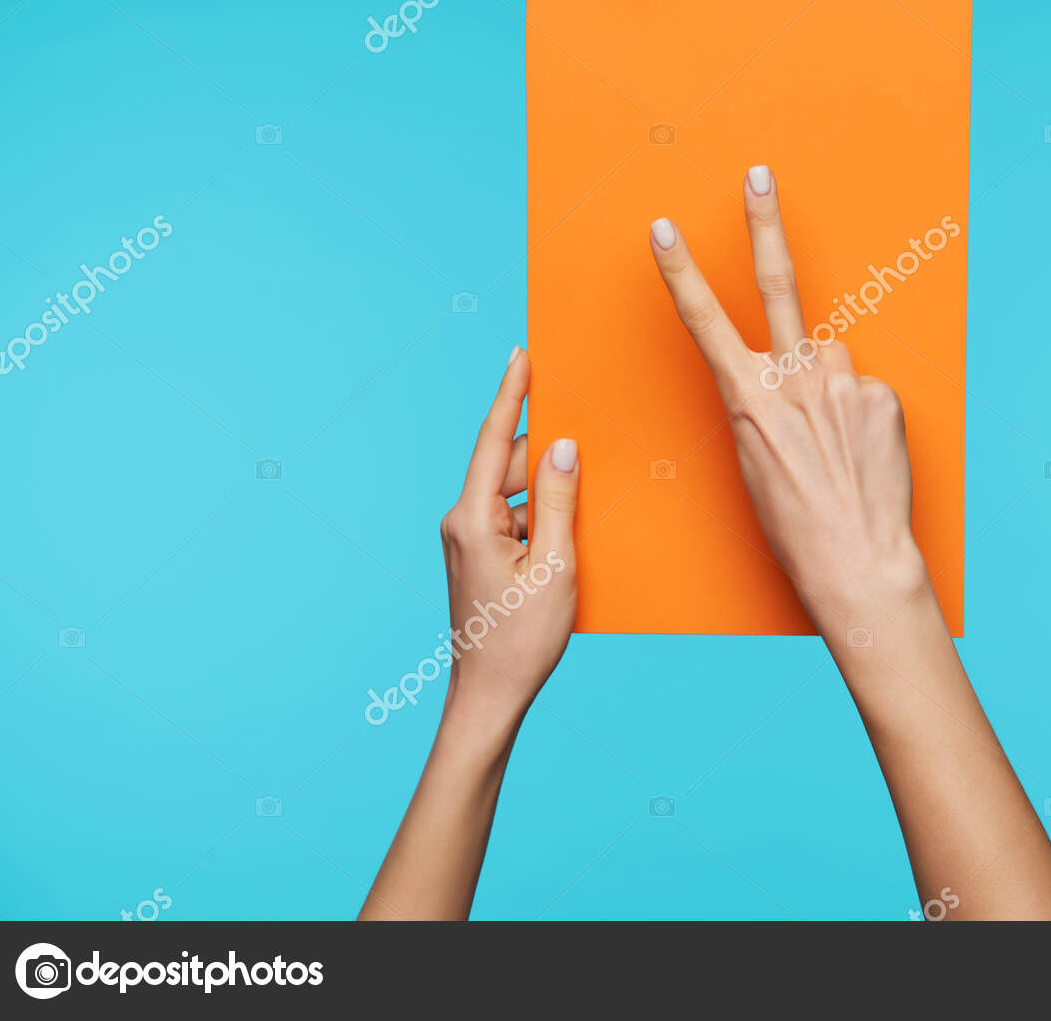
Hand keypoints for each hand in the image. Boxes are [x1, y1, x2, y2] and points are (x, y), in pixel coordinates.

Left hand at [438, 348, 579, 730]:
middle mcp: (461, 522)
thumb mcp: (555, 565)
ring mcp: (466, 541)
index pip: (492, 439)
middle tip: (589, 455)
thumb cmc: (521, 639)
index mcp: (472, 518)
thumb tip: (563, 447)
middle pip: (508, 467)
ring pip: (513, 495)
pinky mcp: (477, 557)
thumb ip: (558, 500)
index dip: (510, 394)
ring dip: (547, 497)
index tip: (520, 354)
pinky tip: (567, 543)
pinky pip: (512, 520)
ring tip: (580, 520)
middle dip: (547, 460)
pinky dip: (540, 521)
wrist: (490, 696)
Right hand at [646, 165, 930, 644]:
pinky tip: (859, 454)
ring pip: (830, 359)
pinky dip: (860, 415)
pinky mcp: (883, 397)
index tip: (664, 228)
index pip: (706, 321)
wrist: (857, 561)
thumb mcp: (755, 461)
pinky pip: (864, 392)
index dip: (680, 272)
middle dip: (764, 224)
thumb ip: (771, 402)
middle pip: (778, 284)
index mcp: (750, 399)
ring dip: (827, 387)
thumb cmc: (794, 524)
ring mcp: (844, 385)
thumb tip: (800, 371)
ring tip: (832, 443)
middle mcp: (796, 381)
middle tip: (759, 175)